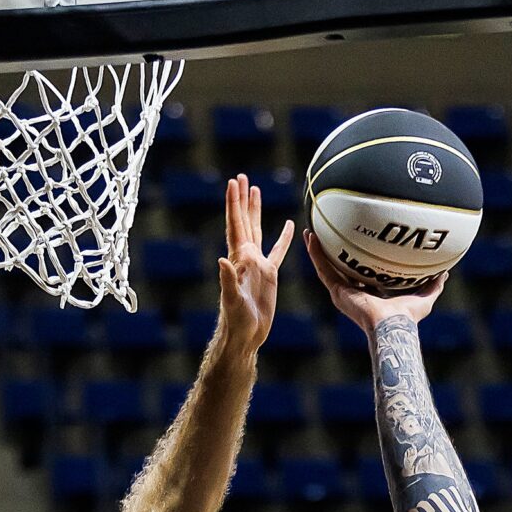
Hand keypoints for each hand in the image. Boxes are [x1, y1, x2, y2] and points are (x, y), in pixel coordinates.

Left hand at [215, 171, 294, 353]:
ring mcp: (258, 264)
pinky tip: (289, 226)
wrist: (246, 335)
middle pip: (244, 221)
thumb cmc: (237, 320)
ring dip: (256, 210)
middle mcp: (247, 257)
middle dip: (243, 199)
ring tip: (255, 189)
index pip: (236, 225)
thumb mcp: (232, 300)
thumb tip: (221, 261)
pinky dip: (284, 238)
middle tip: (242, 177)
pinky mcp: (269, 275)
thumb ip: (227, 280)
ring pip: (257, 230)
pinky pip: (278, 251)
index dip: (234, 204)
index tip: (233, 182)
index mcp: (239, 258)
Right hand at [306, 232, 443, 333]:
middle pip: (339, 268)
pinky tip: (310, 238)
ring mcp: (343, 293)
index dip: (354, 260)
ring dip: (317, 250)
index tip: (352, 245)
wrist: (393, 326)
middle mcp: (354, 294)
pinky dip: (316, 254)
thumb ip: (434, 285)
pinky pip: (323, 269)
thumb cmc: (408, 319)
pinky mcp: (337, 293)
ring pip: (326, 267)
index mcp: (370, 295)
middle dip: (331, 253)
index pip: (359, 274)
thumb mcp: (424, 298)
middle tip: (326, 234)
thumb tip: (445, 272)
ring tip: (311, 231)